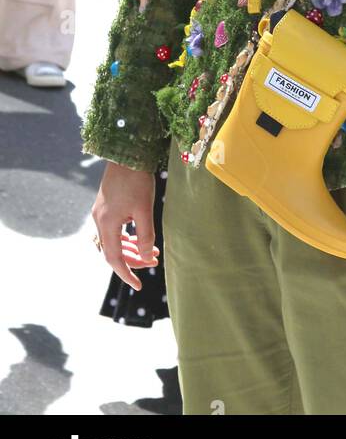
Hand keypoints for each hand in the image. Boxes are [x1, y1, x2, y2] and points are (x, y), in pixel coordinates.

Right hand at [92, 162, 158, 291]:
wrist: (126, 152)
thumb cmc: (137, 180)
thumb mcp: (144, 209)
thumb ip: (145, 236)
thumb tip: (147, 256)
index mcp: (107, 224)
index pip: (114, 259)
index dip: (126, 274)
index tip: (139, 285)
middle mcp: (99, 220)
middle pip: (113, 251)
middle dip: (133, 260)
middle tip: (154, 262)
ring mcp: (101, 213)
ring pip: (114, 240)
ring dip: (132, 248)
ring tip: (152, 251)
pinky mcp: (105, 205)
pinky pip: (114, 230)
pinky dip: (127, 236)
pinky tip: (141, 237)